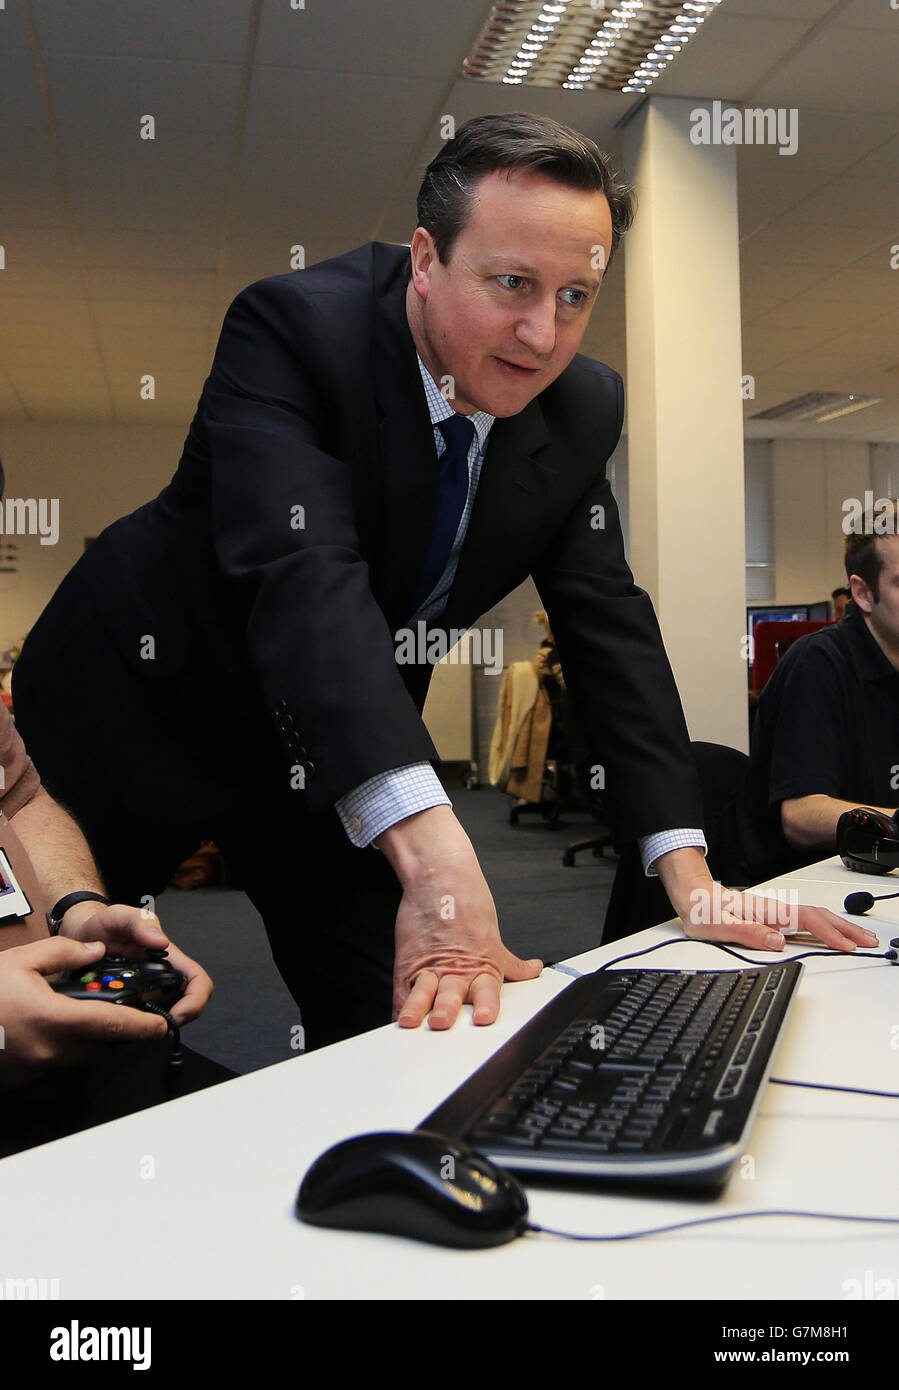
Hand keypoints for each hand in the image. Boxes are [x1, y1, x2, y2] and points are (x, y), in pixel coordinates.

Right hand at [0, 937, 168, 1087]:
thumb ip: (64, 954)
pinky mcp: (23, 1078)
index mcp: (53, 1018)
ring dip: (84, 1039)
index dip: (142, 1025)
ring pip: (77, 1056)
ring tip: (72, 1014)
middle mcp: (48, 1049)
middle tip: (114, 1011)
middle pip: (98, 1045)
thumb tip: (96, 952)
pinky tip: (44, 1028)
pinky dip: (58, 1048)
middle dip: (111, 1030)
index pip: (112, 1025)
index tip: (161, 1024)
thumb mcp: (22, 961)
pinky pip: (54, 1064)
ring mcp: (35, 1068)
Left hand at [58, 901, 212, 1024]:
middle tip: (150, 1023)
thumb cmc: (102, 924)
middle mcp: (163, 977)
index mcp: (169, 957)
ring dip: (155, 1023)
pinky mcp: (132, 1002)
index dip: (195, 1001)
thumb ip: (140, 922)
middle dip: (174, 1018)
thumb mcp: (119, 915)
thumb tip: (161, 942)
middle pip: (187, 1004)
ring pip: (165, 1015)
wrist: (80, 935)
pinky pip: (142, 1020)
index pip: (198, 981)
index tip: (177, 1014)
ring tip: (131, 1022)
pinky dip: (136, 1024)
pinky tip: (121, 1023)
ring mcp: (148, 991)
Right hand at [378, 807, 541, 1029]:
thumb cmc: (467, 905)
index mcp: (484, 965)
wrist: (441, 878)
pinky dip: (401, 1008)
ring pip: (424, 994)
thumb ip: (511, 963)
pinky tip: (399, 1021)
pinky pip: (403, 992)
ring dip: (417, 1008)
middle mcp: (457, 969)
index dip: (485, 1006)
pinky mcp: (409, 964)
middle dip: (447, 1009)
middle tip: (442, 1020)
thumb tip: (533, 970)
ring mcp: (431, 967)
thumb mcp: (493, 938)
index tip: (484, 1018)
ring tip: (409, 1020)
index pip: (486, 993)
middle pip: (452, 995)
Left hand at [682, 883, 879, 952]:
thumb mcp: (716, 925)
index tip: (847, 946)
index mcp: (765, 911)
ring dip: (840, 927)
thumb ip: (746, 933)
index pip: (805, 921)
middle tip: (869, 942)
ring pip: (815, 917)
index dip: (828, 934)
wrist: (693, 896)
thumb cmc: (703, 911)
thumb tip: (777, 941)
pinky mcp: (774, 918)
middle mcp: (775, 910)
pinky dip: (826, 927)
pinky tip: (834, 934)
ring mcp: (776, 913)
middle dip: (846, 929)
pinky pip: (807, 921)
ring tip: (860, 939)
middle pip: (818, 916)